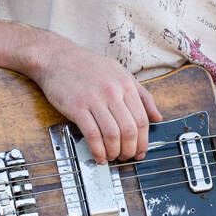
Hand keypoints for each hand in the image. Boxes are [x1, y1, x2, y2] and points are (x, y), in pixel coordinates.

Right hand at [29, 35, 161, 164]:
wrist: (57, 58)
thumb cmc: (89, 66)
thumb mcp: (121, 73)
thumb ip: (142, 95)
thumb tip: (157, 117)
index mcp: (126, 85)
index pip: (142, 120)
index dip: (144, 141)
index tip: (141, 151)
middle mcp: (113, 92)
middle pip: (129, 130)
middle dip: (130, 149)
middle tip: (127, 157)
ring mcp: (95, 99)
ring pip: (112, 134)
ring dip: (114, 152)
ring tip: (112, 157)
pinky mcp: (77, 107)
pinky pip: (92, 134)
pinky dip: (98, 150)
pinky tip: (99, 156)